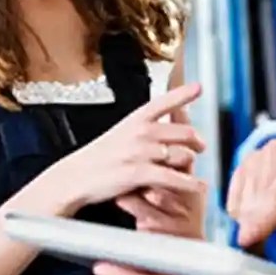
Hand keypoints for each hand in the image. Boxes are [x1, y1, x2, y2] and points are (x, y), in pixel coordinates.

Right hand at [93, 103, 205, 274]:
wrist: (74, 177)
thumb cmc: (97, 158)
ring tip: (194, 172)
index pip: (164, 101)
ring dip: (191, 166)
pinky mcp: (139, 173)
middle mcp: (141, 131)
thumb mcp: (121, 133)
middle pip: (184, 132)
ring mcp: (141, 151)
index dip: (183, 94)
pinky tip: (198, 186)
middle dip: (197, 141)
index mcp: (136, 119)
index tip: (198, 88)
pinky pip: (173, 177)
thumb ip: (144, 128)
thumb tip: (165, 126)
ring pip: (182, 155)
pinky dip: (190, 183)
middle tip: (201, 147)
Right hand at [227, 140, 275, 252]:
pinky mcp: (243, 166)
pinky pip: (234, 204)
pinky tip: (269, 208)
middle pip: (259, 201)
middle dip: (270, 224)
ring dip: (261, 219)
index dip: (264, 215)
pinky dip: (248, 215)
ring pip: (244, 205)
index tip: (248, 238)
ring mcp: (258, 155)